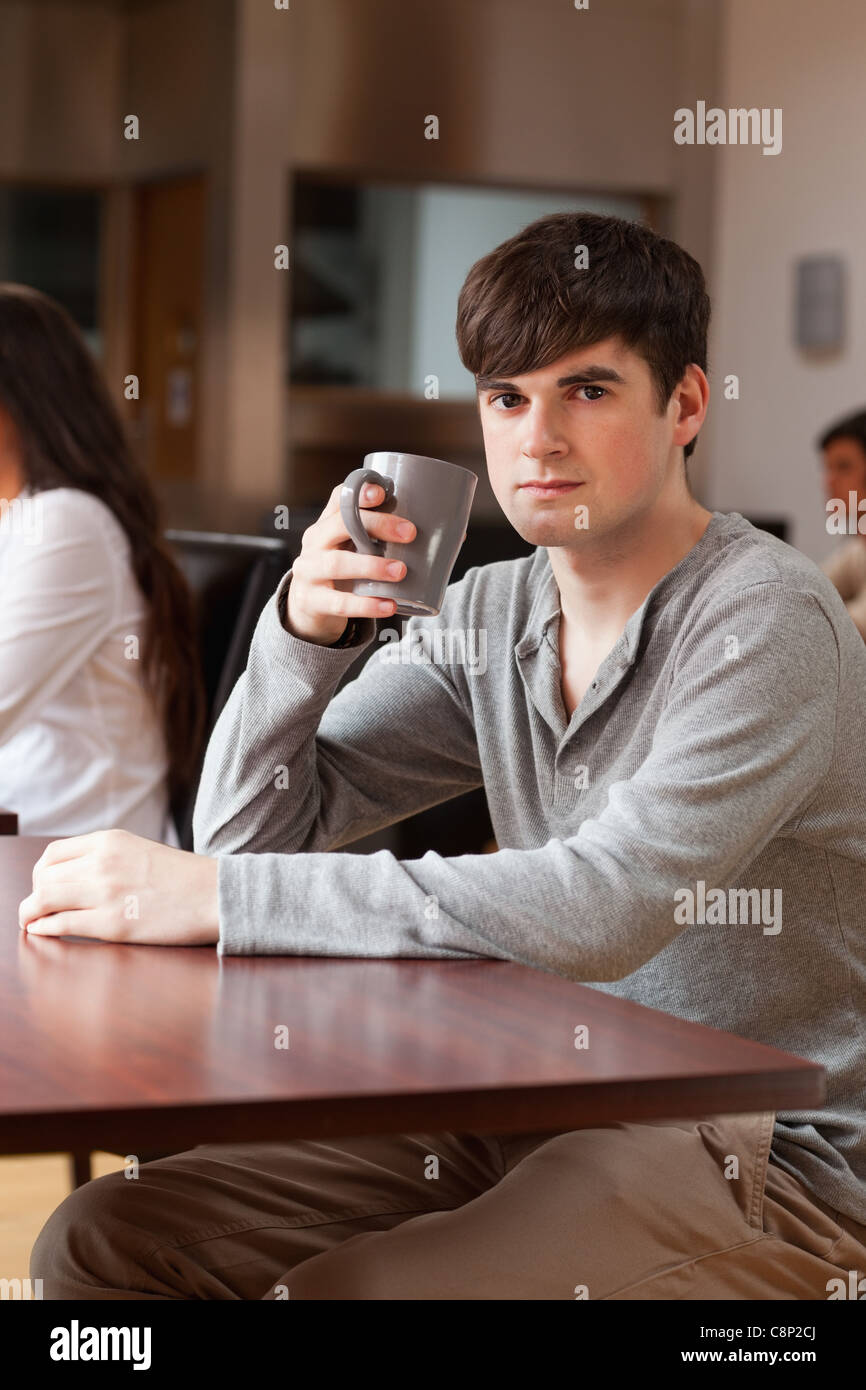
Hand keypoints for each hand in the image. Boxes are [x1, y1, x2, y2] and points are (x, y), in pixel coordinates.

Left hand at [18, 829, 219, 945]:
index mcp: (109, 841)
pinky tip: (42, 932)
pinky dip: (44, 929)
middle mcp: (102, 863)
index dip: (40, 873)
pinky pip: (62, 925)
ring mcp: (106, 893)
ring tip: (30, 922)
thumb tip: (69, 877)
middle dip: (33, 895)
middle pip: (43, 878)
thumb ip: (106, 857)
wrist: (215, 894)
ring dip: (29, 913)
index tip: (44, 886)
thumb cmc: (183, 877)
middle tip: (35, 909)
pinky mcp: (113, 925)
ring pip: (44, 900)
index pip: (52, 855)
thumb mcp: (139, 850)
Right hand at [285, 480, 416, 644]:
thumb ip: (393, 541)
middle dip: (377, 525)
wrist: (310, 608)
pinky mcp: (312, 600)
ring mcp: (309, 570)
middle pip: (340, 524)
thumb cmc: (348, 571)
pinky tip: (388, 606)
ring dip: (371, 566)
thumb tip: (457, 535)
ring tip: (400, 571)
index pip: (340, 497)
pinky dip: (365, 606)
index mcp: (328, 522)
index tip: (383, 492)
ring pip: (337, 563)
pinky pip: (338, 603)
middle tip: (411, 533)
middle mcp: (315, 541)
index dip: (359, 491)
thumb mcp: (359, 549)